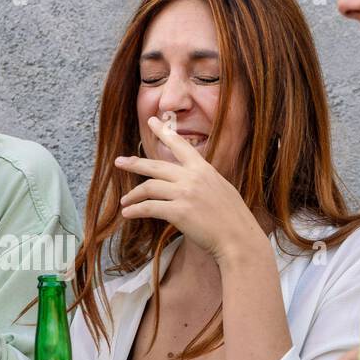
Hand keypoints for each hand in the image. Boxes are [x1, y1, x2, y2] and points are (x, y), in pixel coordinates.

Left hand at [116, 115, 267, 265]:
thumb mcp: (222, 189)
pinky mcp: (179, 212)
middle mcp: (193, 177)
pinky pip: (149, 208)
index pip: (180, 145)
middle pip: (156, 166)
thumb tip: (190, 181)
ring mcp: (185, 194)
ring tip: (125, 201)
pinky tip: (128, 214)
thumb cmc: (233, 219)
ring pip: (149, 187)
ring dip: (133, 194)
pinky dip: (136, 210)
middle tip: (119, 161)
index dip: (164, 132)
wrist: (239, 238)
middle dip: (135, 163)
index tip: (152, 121)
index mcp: (204, 170)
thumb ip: (203, 182)